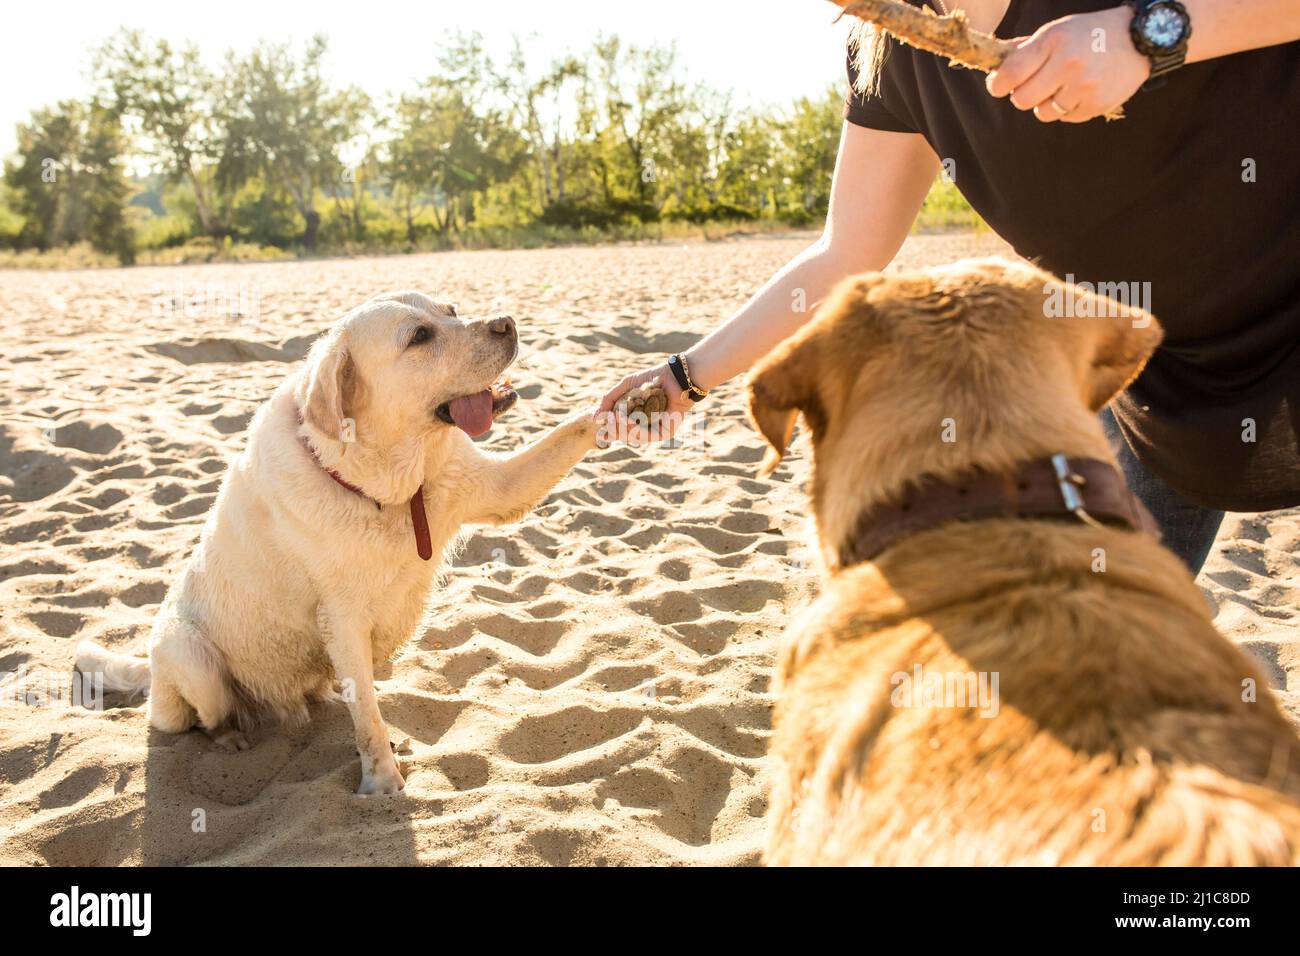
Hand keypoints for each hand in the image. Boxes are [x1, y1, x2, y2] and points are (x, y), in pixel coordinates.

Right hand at [597, 363, 694, 443]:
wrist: (674, 376)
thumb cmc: (651, 378)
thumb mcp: (625, 386)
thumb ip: (609, 399)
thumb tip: (595, 417)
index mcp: (633, 416)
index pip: (618, 429)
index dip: (608, 433)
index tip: (600, 433)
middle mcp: (643, 425)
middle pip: (623, 436)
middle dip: (614, 429)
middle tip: (610, 418)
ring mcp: (654, 430)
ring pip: (634, 438)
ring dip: (623, 429)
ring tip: (619, 417)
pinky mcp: (665, 433)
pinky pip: (648, 437)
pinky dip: (637, 431)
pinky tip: (631, 422)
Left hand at [986, 7, 1149, 122]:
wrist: (1140, 39)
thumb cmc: (1090, 33)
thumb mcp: (1057, 31)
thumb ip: (1025, 49)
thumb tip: (994, 65)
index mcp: (1053, 41)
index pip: (1010, 74)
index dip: (997, 84)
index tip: (999, 85)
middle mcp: (1068, 64)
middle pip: (1022, 99)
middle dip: (1023, 95)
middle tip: (1034, 85)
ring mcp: (1084, 86)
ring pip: (1043, 113)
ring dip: (1047, 103)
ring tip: (1063, 86)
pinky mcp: (1096, 104)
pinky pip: (1066, 118)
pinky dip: (1068, 109)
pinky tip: (1081, 91)